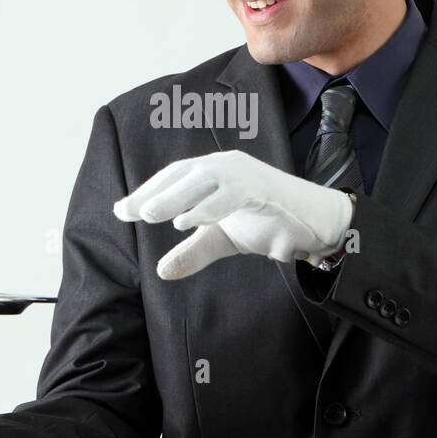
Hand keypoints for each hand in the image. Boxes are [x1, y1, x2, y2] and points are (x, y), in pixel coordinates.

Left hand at [113, 150, 352, 279]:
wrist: (315, 225)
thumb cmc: (270, 222)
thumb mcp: (224, 238)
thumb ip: (194, 252)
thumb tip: (162, 272)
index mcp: (214, 172)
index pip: (174, 177)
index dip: (148, 192)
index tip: (122, 211)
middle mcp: (226, 166)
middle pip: (182, 174)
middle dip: (153, 193)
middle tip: (127, 212)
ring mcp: (246, 174)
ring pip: (203, 179)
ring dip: (174, 196)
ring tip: (149, 214)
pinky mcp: (264, 188)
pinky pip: (232, 193)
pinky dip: (208, 207)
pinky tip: (187, 221)